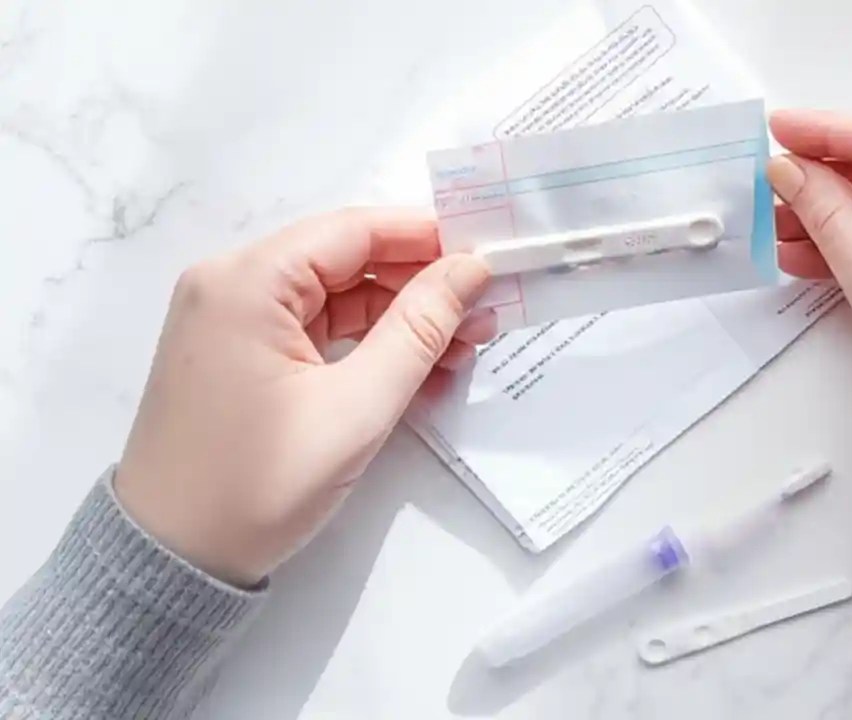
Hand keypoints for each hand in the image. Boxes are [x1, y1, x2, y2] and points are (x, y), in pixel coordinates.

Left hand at [115, 208, 492, 585]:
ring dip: (402, 321)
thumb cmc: (260, 484)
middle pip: (346, 261)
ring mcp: (233, 322)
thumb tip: (472, 268)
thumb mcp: (357, 407)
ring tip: (465, 349)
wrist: (174, 561)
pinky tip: (421, 373)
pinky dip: (368, 347)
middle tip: (489, 312)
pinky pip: (317, 332)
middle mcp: (232, 285)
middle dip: (422, 286)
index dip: (428, 238)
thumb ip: (420, 328)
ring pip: (337, 299)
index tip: (491, 255)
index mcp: (247, 282)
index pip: (353, 230)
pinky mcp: (241, 357)